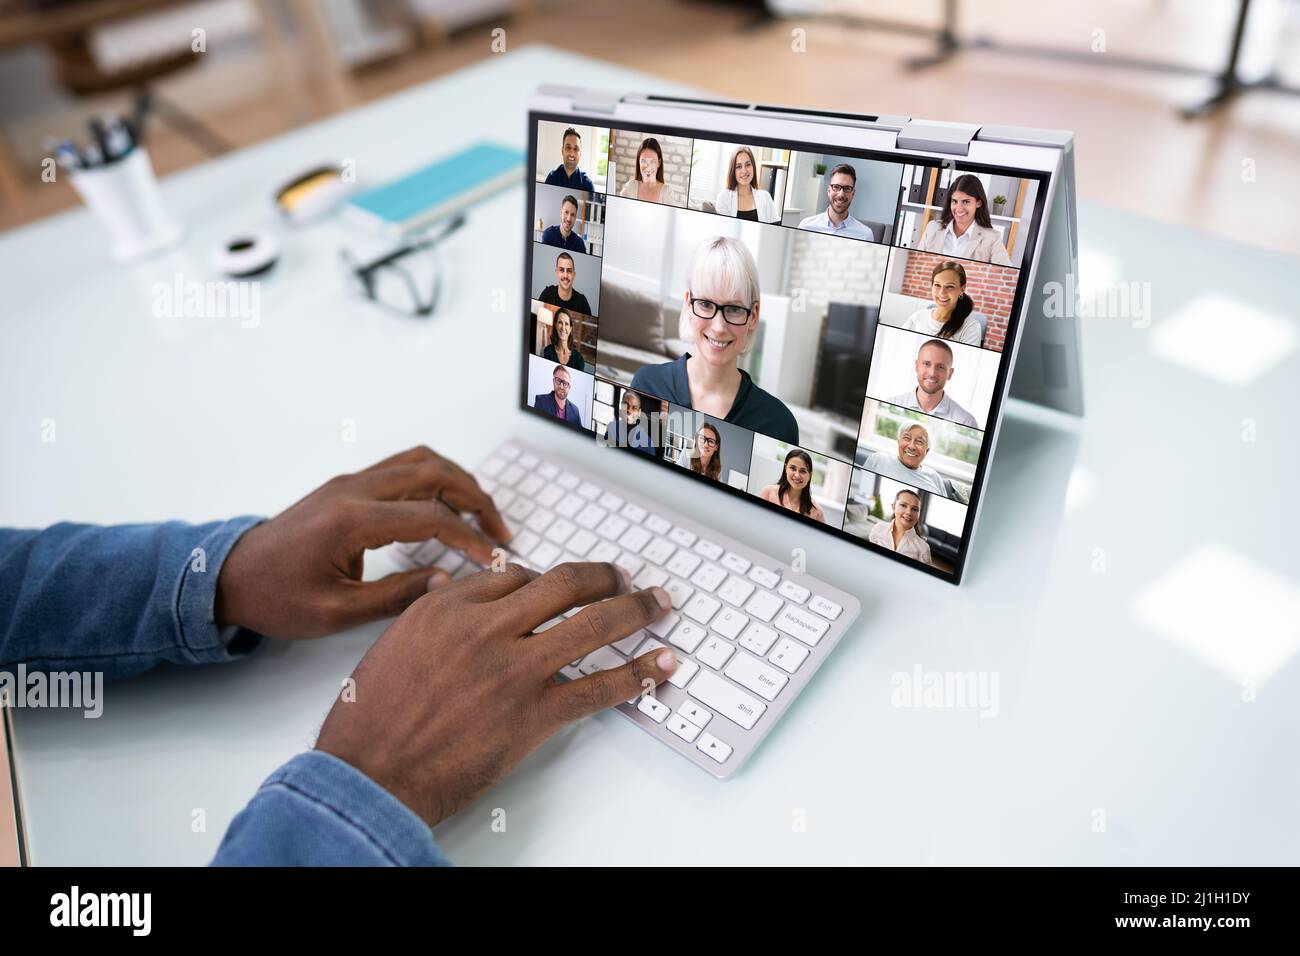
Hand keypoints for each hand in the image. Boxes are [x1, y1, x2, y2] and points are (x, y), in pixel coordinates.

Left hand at [215, 446, 509, 637]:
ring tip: (482, 516)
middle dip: (476, 499)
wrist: (229, 577)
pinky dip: (435, 480)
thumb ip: (396, 597)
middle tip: (501, 533)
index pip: (430, 516)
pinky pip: (402, 466)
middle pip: (433, 473)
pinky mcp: (347, 485)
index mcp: (350, 521)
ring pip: (420, 461)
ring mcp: (349, 482)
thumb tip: (449, 584)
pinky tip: (448, 508)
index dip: (470, 539)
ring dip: (458, 482)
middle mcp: (352, 489)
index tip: (495, 562)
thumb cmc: (275, 599)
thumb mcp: (336, 613)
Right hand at [315, 561, 676, 825]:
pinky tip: (659, 666)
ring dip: (635, 611)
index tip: (566, 587)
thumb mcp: (394, 642)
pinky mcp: (533, 714)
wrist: (370, 774)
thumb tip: (462, 588)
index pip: (516, 576)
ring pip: (592, 626)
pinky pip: (598, 687)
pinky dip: (636, 674)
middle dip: (605, 577)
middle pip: (564, 585)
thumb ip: (436, 613)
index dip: (547, 582)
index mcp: (447, 606)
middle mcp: (485, 628)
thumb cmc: (372, 718)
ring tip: (658, 604)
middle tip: (625, 578)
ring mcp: (513, 670)